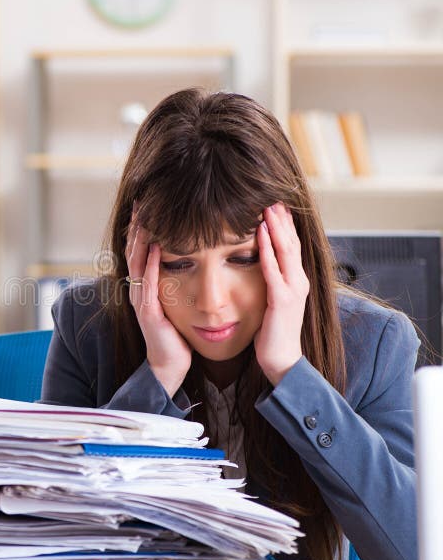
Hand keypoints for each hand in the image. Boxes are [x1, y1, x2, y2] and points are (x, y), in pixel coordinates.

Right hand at [126, 212, 192, 396]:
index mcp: (145, 284)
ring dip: (140, 238)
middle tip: (141, 199)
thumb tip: (188, 257)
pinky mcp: (147, 312)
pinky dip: (151, 264)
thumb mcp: (175, 301)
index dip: (142, 225)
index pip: (140, 248)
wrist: (170, 365)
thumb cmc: (176, 334)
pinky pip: (148, 283)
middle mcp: (138, 288)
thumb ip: (175, 280)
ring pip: (137, 262)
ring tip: (143, 216)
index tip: (148, 202)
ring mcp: (140, 299)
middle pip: (133, 248)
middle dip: (137, 224)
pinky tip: (156, 248)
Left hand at [253, 202, 308, 385]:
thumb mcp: (275, 303)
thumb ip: (272, 284)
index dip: (286, 227)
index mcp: (296, 282)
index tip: (277, 207)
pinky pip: (273, 270)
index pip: (292, 248)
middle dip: (283, 220)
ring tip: (268, 208)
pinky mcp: (281, 300)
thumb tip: (263, 270)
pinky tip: (260, 235)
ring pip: (286, 252)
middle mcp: (299, 282)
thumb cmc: (274, 334)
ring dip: (276, 228)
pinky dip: (267, 250)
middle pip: (292, 243)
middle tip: (273, 198)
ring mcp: (292, 290)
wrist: (282, 361)